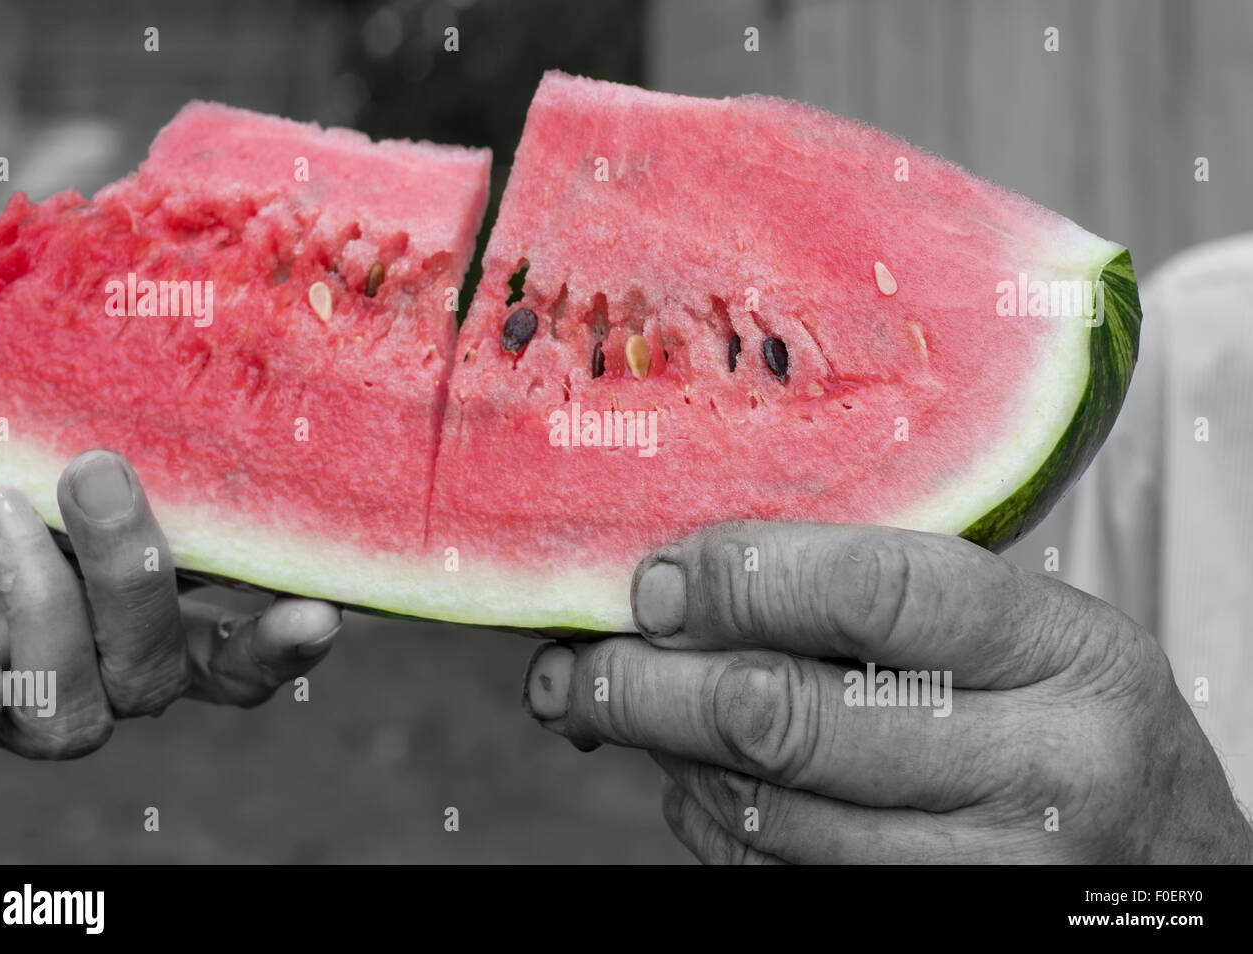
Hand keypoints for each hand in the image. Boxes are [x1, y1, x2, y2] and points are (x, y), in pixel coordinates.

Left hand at [0, 450, 340, 787]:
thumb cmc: (15, 469)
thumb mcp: (75, 448)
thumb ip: (146, 439)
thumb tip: (237, 336)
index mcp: (164, 625)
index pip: (242, 661)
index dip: (282, 649)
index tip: (317, 612)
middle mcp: (109, 676)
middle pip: (153, 676)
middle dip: (132, 581)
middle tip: (95, 472)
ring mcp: (37, 708)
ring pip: (71, 719)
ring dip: (42, 608)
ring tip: (1, 510)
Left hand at [522, 521, 1252, 862]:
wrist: (1160, 868)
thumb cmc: (1067, 721)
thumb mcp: (1022, 632)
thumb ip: (877, 598)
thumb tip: (685, 581)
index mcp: (1065, 657)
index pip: (877, 593)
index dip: (744, 579)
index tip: (655, 578)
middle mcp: (1039, 776)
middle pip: (792, 721)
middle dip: (655, 686)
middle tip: (581, 661)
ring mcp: (986, 879)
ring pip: (766, 816)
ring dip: (670, 757)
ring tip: (626, 708)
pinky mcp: (928, 929)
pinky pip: (774, 880)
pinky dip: (710, 820)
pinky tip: (696, 776)